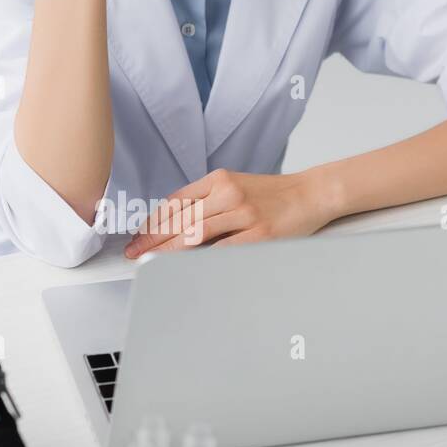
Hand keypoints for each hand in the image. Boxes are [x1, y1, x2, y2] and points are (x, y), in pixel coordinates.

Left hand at [123, 168, 337, 258]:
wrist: (311, 193)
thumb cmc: (272, 194)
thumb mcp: (235, 185)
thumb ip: (206, 200)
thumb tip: (173, 226)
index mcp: (219, 179)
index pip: (176, 201)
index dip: (153, 221)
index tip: (139, 236)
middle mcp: (229, 193)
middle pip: (181, 218)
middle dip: (153, 238)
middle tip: (135, 253)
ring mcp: (244, 214)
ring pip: (195, 233)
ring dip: (169, 250)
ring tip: (151, 261)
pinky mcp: (259, 234)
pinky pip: (222, 250)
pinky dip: (201, 259)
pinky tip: (185, 267)